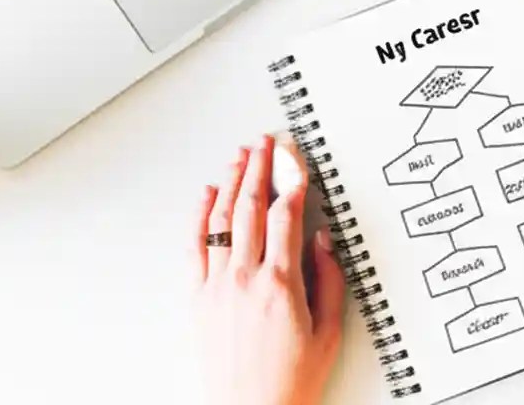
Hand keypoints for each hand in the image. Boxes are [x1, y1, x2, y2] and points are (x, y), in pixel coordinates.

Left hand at [192, 135, 345, 404]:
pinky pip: (195, 245)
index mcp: (280, 284)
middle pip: (251, 206)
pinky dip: (199, 215)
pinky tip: (206, 194)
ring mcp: (217, 286)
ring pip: (222, 219)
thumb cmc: (290, 381)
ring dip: (231, 181)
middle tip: (265, 143)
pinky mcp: (198, 298)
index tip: (296, 163)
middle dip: (259, 168)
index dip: (292, 183)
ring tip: (239, 156)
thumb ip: (328, 280)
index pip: (286, 216)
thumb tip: (323, 242)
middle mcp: (244, 279)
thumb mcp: (329, 333)